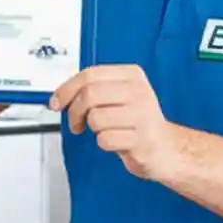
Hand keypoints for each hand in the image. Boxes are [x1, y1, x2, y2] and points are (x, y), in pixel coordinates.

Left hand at [50, 65, 181, 180]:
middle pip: (90, 95)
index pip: (90, 75)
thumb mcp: (120, 96)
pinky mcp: (141, 138)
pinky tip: (117, 141)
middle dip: (75, 112)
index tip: (56, 102)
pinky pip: (105, 139)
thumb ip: (93, 90)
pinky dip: (104, 144)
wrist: (166, 148)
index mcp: (132, 75)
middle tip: (76, 123)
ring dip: (93, 130)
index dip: (67, 89)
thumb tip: (60, 95)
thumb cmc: (138, 122)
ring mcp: (142, 115)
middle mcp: (139, 92)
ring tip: (105, 131)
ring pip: (95, 118)